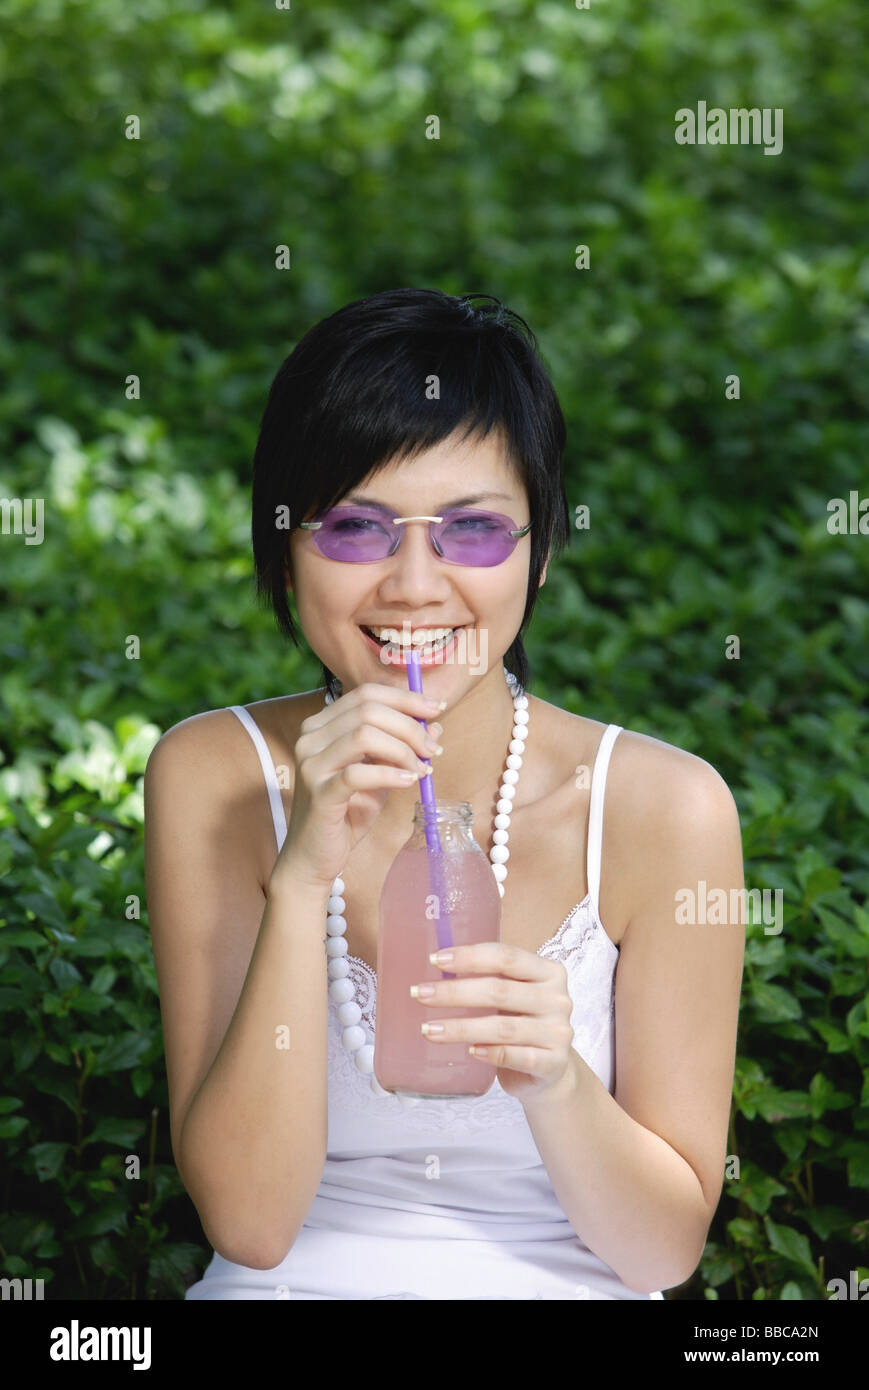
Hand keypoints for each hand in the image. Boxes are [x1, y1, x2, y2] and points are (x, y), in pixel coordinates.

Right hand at [269, 682, 445, 893]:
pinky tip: (409, 782)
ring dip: (403, 750)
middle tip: (433, 749)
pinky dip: (391, 774)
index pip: (366, 693)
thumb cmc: (347, 813)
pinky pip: (359, 773)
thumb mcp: (379, 773)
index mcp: (321, 725)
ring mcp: (310, 764)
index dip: (405, 698)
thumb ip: (399, 747)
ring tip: (421, 770)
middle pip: (368, 710)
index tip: (436, 708)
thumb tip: (434, 725)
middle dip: (410, 726)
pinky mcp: (318, 792)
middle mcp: (310, 737)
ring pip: (364, 735)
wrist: (314, 857)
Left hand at [411, 942, 577, 1106]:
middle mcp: (558, 999)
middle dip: (455, 992)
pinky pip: (517, 1057)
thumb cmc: (522, 1022)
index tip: (435, 960)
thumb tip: (437, 964)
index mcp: (549, 972)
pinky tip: (469, 1051)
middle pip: (500, 991)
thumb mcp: (515, 993)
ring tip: (429, 1029)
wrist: (550, 1069)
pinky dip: (490, 1053)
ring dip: (461, 1028)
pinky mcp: (554, 1063)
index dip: (469, 957)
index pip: (506, 957)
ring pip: (503, 1028)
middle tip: (420, 994)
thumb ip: (489, 978)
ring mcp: (558, 1032)